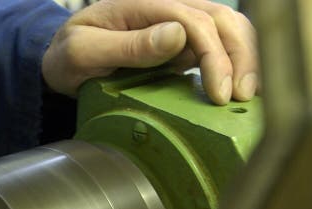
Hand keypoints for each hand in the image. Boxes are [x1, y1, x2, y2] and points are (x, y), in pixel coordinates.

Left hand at [42, 0, 258, 104]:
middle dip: (240, 56)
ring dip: (245, 59)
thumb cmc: (69, 55)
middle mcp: (166, 8)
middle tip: (243, 97)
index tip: (219, 92)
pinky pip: (217, 46)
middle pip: (221, 20)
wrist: (62, 59)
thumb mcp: (84, 52)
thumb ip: (128, 45)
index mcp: (144, 4)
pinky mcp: (181, 42)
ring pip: (227, 29)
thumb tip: (177, 36)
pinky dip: (235, 64)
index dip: (214, 55)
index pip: (194, 20)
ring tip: (249, 96)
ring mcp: (177, 23)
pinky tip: (240, 89)